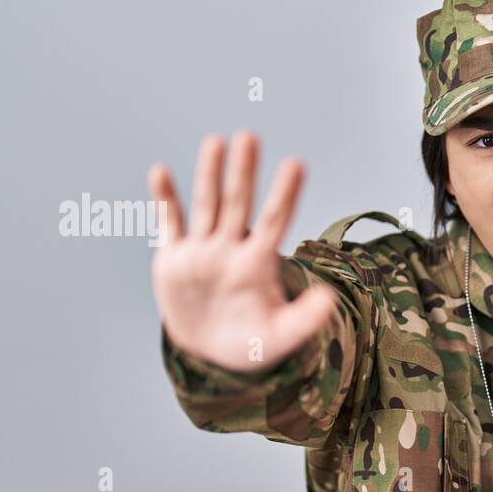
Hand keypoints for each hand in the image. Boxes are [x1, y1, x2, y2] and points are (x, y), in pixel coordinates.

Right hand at [148, 131, 338, 372]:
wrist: (211, 354)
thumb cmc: (251, 343)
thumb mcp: (281, 335)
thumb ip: (306, 319)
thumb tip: (332, 300)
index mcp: (259, 262)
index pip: (276, 220)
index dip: (285, 193)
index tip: (296, 164)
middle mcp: (231, 248)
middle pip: (238, 203)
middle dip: (244, 172)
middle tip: (249, 136)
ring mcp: (202, 250)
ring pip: (207, 205)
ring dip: (209, 175)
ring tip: (216, 143)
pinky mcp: (173, 258)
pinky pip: (169, 224)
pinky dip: (164, 200)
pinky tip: (160, 172)